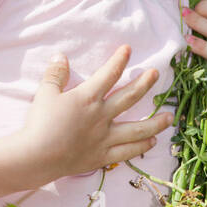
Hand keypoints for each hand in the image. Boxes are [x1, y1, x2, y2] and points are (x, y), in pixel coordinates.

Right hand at [17, 46, 174, 184]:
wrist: (37, 157)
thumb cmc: (40, 124)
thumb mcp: (45, 93)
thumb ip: (56, 74)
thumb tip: (61, 56)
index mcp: (88, 98)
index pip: (108, 74)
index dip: (119, 60)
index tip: (128, 49)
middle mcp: (102, 116)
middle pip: (130, 97)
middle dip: (145, 83)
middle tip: (156, 74)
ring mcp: (105, 138)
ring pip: (137, 129)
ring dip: (155, 122)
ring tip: (169, 117)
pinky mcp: (102, 156)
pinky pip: (127, 151)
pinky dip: (141, 147)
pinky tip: (151, 142)